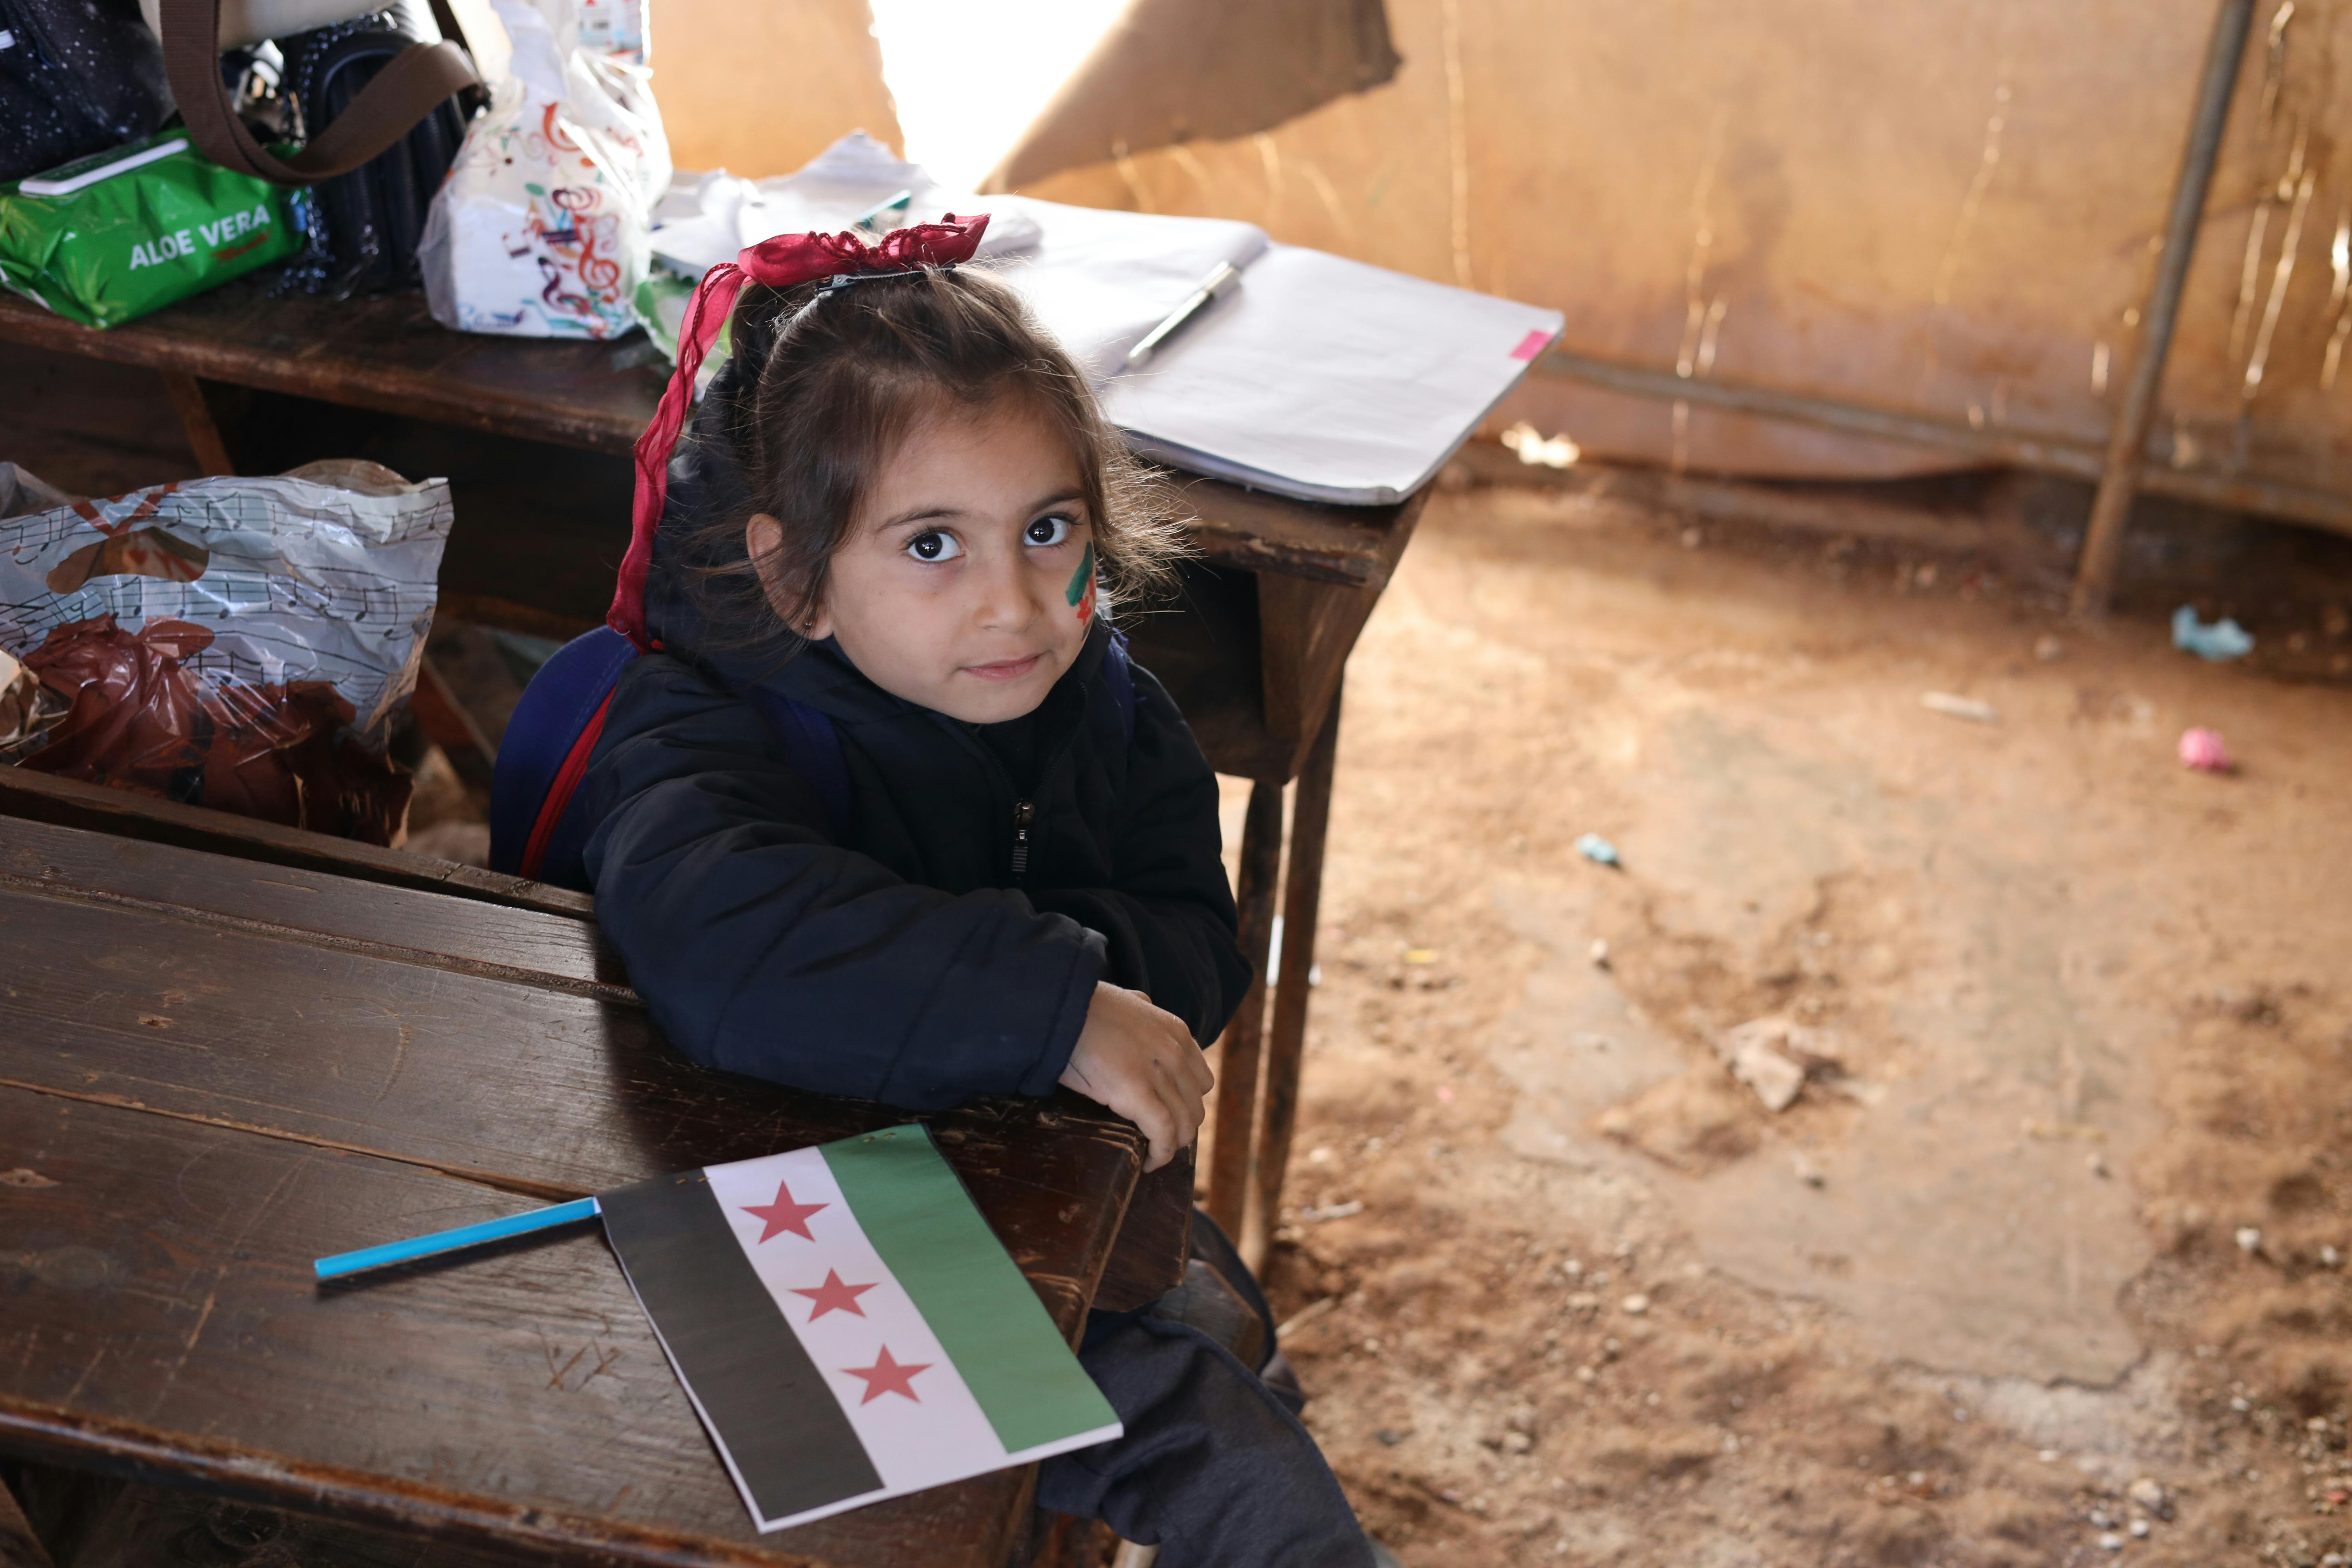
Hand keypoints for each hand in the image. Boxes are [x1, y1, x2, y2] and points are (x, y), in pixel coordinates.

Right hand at [1059, 982, 1213, 1170]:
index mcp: (1176, 1032)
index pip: (1201, 1081)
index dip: (1187, 1103)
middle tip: (1157, 1139)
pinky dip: (1161, 1154)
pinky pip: (1163, 1133)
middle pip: (1195, 1106)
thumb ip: (1142, 1008)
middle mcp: (1175, 1053)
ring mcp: (1158, 1073)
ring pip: (1184, 1124)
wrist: (1060, 1009)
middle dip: (1179, 1128)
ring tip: (1154, 1155)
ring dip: (1171, 1146)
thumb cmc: (1083, 1008)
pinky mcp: (1137, 1093)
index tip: (1169, 1114)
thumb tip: (1143, 1008)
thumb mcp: (1126, 1000)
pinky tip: (1149, 1163)